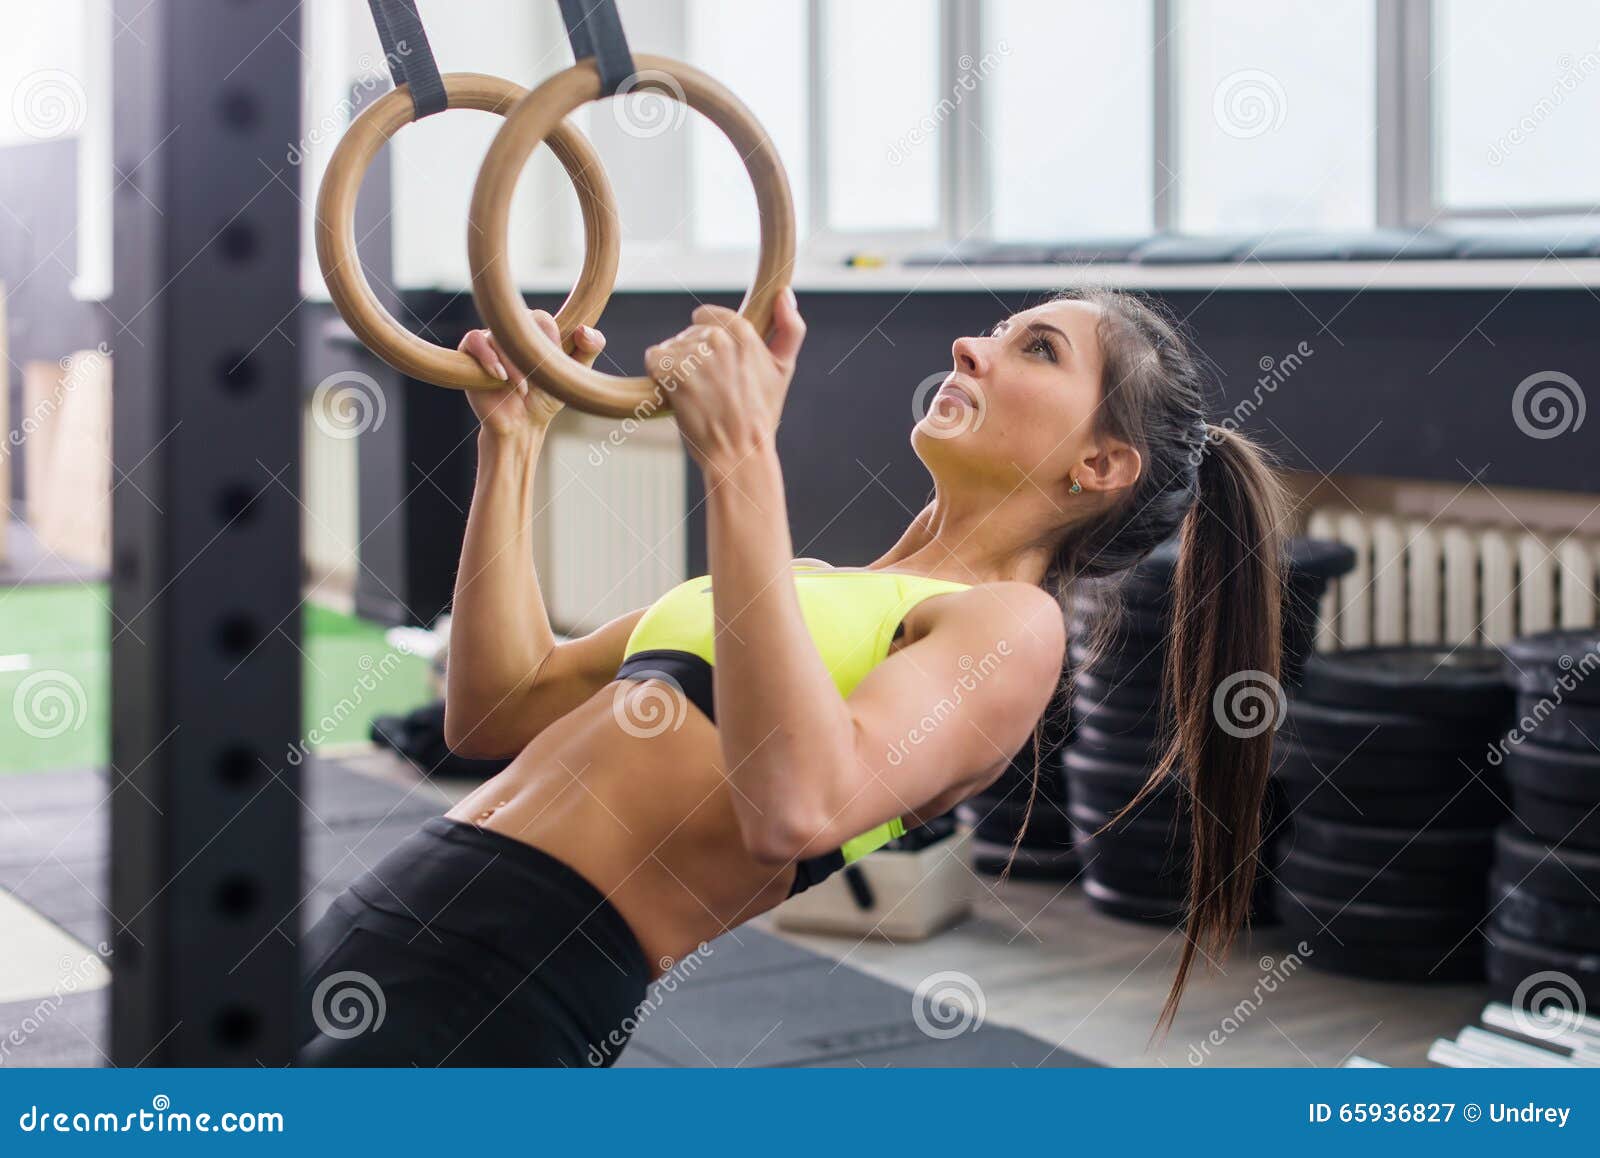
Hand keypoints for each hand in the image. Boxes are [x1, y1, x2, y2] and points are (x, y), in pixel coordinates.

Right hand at [458, 309, 605, 436]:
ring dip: (513, 366)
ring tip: (523, 390)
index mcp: (536, 330)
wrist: (521, 423)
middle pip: (519, 324)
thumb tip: (585, 331)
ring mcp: (490, 339)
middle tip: (537, 381)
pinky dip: (488, 358)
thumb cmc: (546, 397)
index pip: (542, 319)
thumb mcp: (572, 376)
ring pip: (498, 337)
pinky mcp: (470, 351)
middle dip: (530, 357)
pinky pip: (475, 340)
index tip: (550, 370)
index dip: (548, 345)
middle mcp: (512, 330)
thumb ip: (588, 351)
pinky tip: (500, 378)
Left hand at [645, 287, 804, 473]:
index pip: (706, 316)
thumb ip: (791, 328)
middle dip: (692, 357)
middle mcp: (719, 339)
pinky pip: (653, 359)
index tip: (719, 369)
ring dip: (676, 369)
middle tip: (711, 389)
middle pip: (687, 333)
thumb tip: (785, 294)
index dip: (708, 343)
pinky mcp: (674, 374)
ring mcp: (695, 357)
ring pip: (670, 347)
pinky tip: (676, 394)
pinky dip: (659, 376)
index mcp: (745, 332)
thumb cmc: (760, 415)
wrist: (739, 453)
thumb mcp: (783, 370)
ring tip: (697, 395)